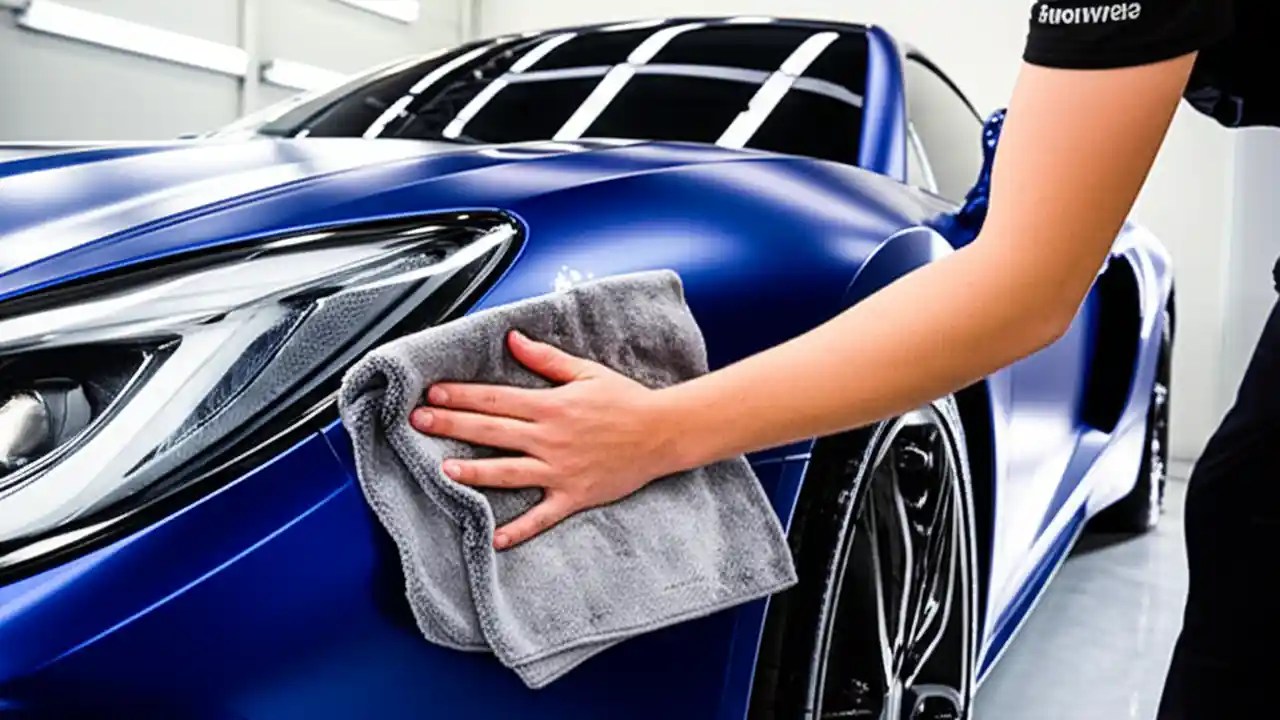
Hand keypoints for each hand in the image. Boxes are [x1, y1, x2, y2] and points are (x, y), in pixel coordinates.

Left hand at [409, 330, 682, 550]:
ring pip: (509, 473)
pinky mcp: (574, 495)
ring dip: (475, 473)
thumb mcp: (587, 372)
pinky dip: (519, 529)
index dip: (462, 396)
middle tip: (418, 423)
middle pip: (492, 432)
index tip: (432, 393)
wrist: (662, 433)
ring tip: (443, 471)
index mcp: (552, 405)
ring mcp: (560, 470)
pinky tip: (493, 537)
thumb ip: (546, 359)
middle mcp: (550, 438)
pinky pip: (542, 516)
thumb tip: (512, 339)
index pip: (496, 399)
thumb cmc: (626, 400)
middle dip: (453, 426)